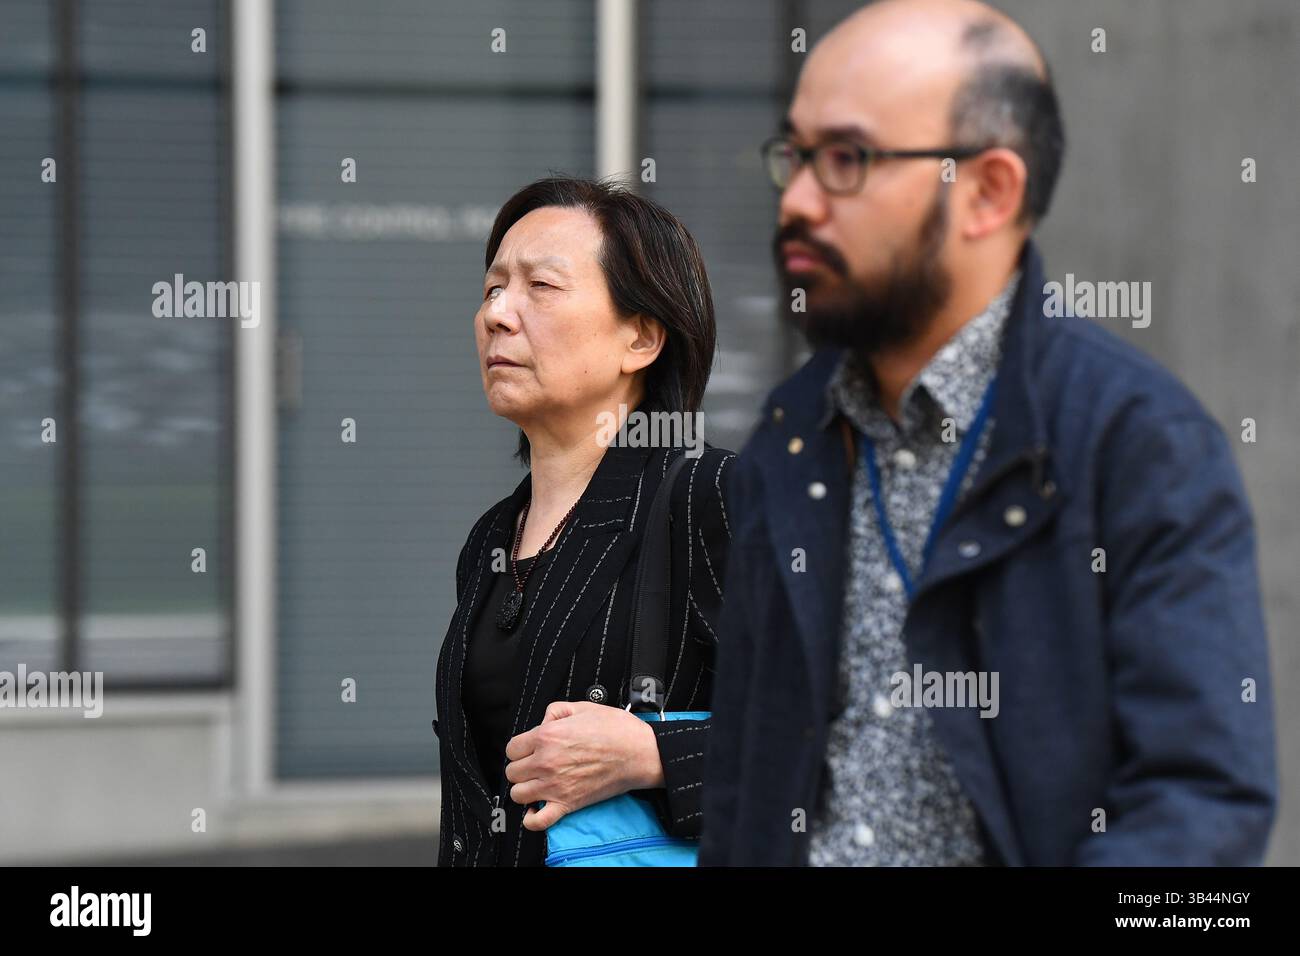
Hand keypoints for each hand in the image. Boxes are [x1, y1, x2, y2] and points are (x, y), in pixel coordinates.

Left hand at [504, 700, 663, 830]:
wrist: (640, 753)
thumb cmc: (616, 729)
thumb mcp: (583, 707)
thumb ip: (556, 711)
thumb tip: (544, 721)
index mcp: (547, 736)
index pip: (512, 748)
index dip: (520, 748)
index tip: (530, 749)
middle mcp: (545, 762)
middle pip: (512, 772)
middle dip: (521, 767)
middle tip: (535, 765)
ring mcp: (555, 786)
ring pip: (518, 794)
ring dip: (525, 789)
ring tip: (537, 783)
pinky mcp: (568, 804)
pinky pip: (537, 821)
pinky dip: (532, 819)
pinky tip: (537, 809)